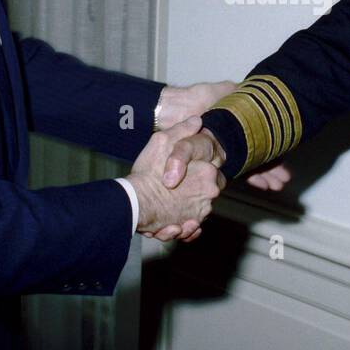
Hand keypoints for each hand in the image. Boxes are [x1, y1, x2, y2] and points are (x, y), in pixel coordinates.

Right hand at [127, 117, 221, 243]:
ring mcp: (200, 212)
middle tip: (171, 189)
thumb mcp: (163, 140)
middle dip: (191, 191)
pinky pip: (189, 229)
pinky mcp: (188, 227)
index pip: (214, 171)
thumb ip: (183, 130)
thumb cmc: (148, 172)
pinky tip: (171, 222)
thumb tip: (197, 121)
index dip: (199, 171)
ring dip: (184, 209)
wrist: (135, 203)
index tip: (185, 173)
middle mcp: (209, 194)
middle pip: (206, 192)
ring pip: (196, 210)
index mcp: (209, 172)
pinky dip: (182, 227)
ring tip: (166, 205)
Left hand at [157, 81, 290, 192]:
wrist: (173, 110)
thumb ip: (237, 91)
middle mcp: (228, 140)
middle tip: (283, 179)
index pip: (256, 142)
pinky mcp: (208, 162)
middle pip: (254, 157)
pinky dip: (246, 178)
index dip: (270, 152)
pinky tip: (259, 184)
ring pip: (246, 167)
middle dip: (270, 169)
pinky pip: (230, 173)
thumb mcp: (222, 91)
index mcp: (232, 126)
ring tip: (276, 184)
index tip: (284, 160)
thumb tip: (255, 89)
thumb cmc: (195, 98)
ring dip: (262, 175)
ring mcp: (219, 152)